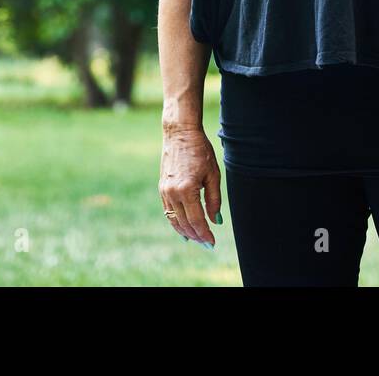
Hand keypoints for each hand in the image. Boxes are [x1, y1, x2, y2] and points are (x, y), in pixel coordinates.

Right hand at [158, 127, 221, 246]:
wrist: (180, 134)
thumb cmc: (200, 150)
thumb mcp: (213, 174)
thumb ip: (214, 199)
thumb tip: (216, 220)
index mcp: (187, 190)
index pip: (197, 220)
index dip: (205, 234)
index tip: (212, 243)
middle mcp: (172, 193)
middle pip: (185, 223)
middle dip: (196, 236)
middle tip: (207, 244)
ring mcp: (165, 191)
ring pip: (174, 219)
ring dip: (185, 231)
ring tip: (197, 239)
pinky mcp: (162, 188)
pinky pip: (168, 211)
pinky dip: (176, 222)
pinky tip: (184, 228)